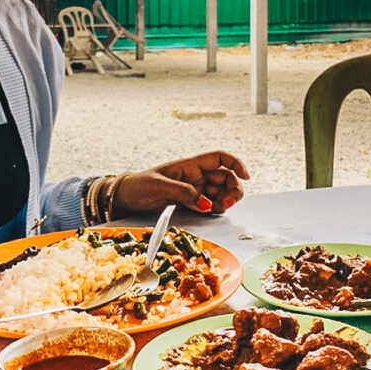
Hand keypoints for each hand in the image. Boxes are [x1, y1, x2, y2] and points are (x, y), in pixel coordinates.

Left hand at [113, 151, 249, 215]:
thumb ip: (184, 194)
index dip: (236, 163)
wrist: (124, 198)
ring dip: (226, 201)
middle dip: (233, 188)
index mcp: (190, 165)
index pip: (220, 157)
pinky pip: (210, 205)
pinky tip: (210, 212)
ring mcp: (194, 190)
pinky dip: (215, 209)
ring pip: (220, 193)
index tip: (246, 176)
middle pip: (225, 178)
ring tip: (219, 208)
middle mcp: (196, 176)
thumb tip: (206, 204)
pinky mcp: (190, 204)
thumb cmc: (139, 186)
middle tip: (229, 203)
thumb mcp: (160, 187)